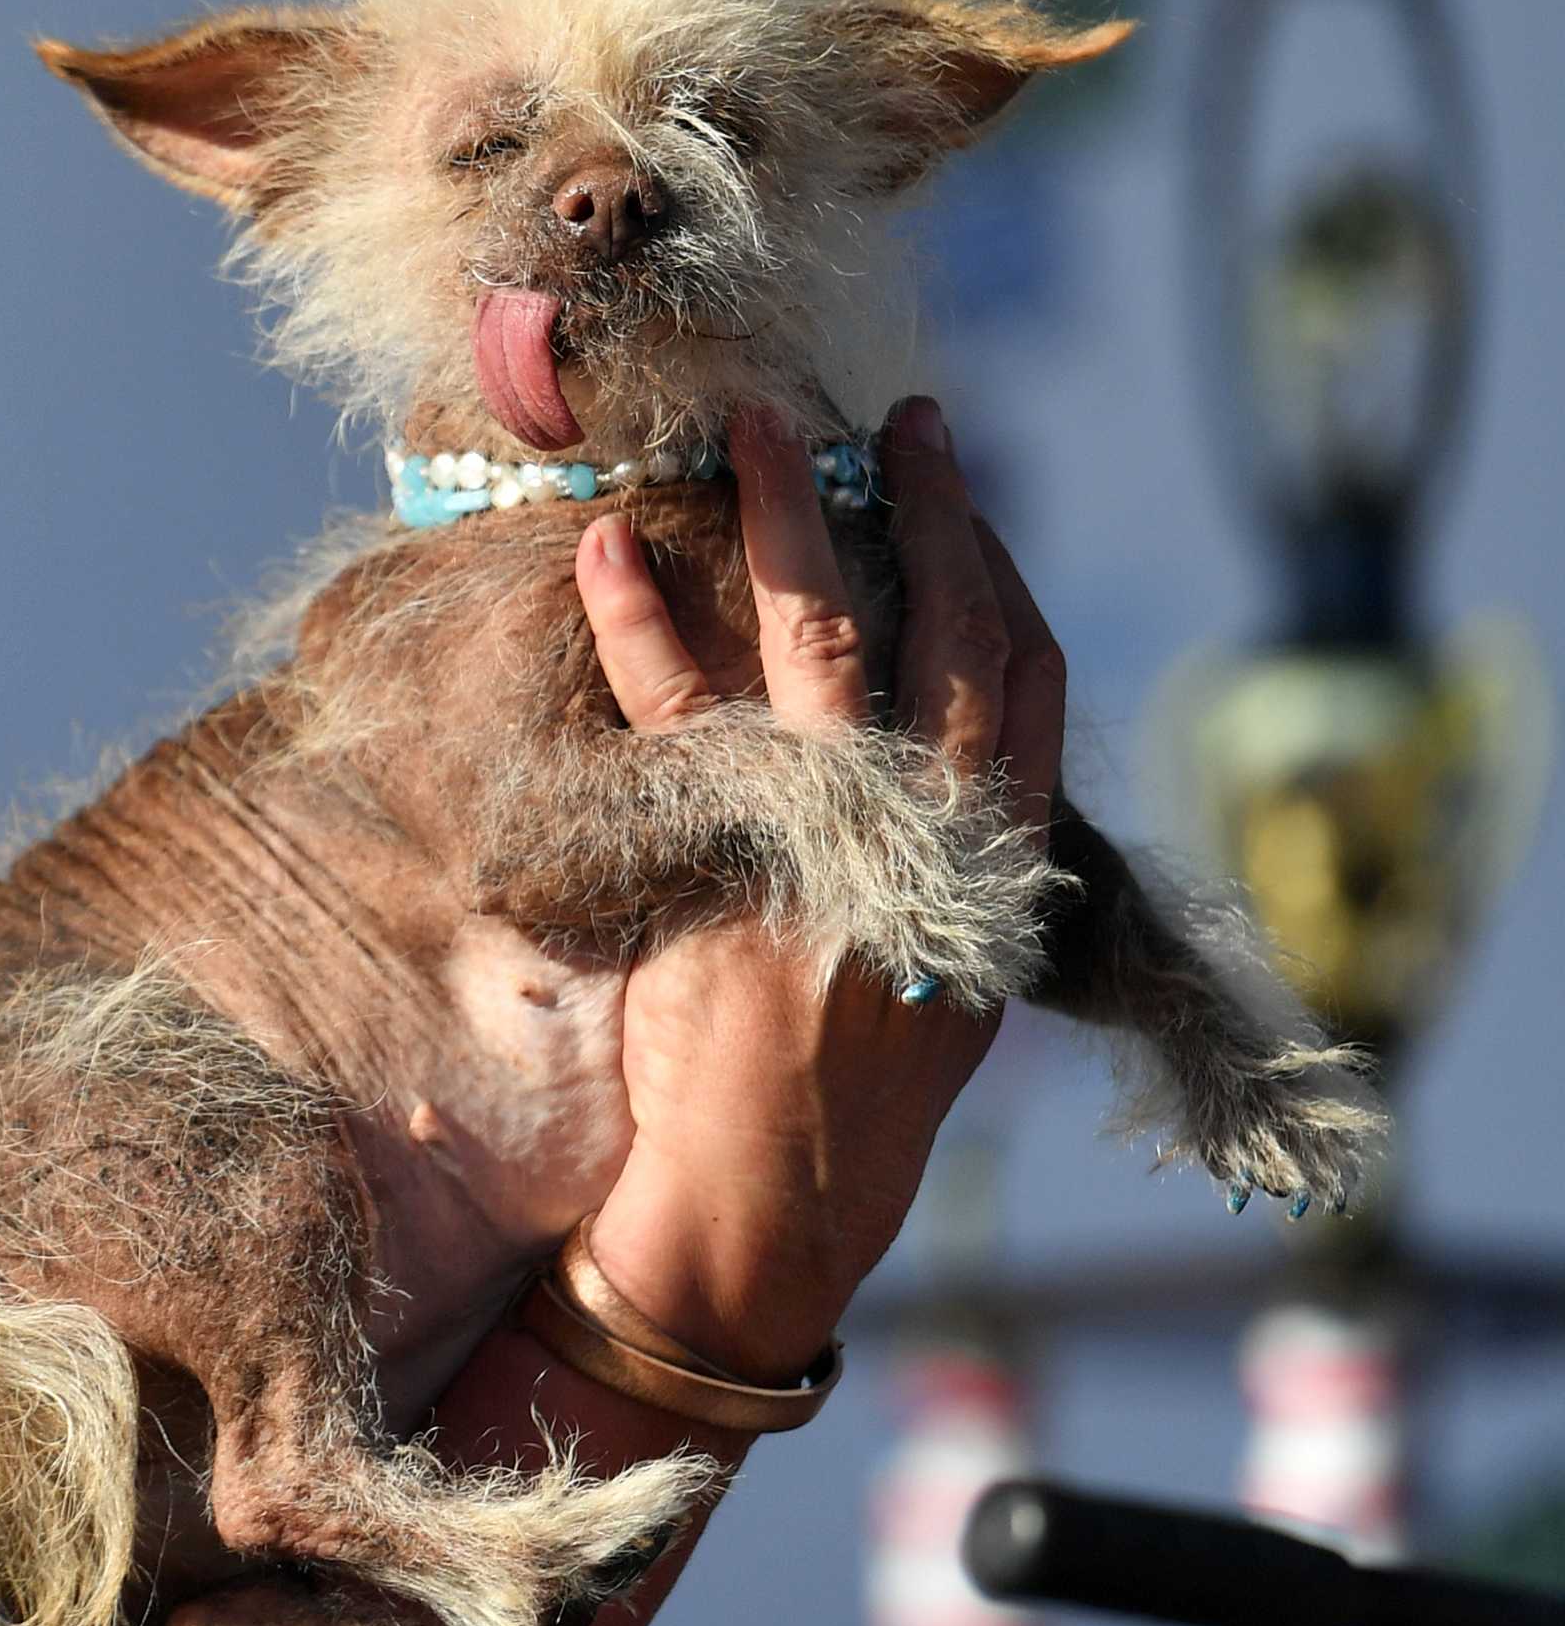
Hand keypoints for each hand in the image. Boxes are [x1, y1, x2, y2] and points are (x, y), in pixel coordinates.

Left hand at [567, 399, 1066, 1381]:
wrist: (768, 1208)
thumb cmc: (847, 1093)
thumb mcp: (945, 970)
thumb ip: (944, 851)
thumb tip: (914, 734)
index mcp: (1003, 862)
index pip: (1021, 673)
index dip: (991, 561)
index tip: (954, 478)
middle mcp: (938, 841)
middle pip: (946, 631)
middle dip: (922, 506)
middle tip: (891, 417)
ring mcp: (834, 846)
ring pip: (824, 642)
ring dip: (789, 522)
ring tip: (752, 428)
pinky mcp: (726, 867)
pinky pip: (674, 713)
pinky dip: (635, 620)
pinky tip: (605, 547)